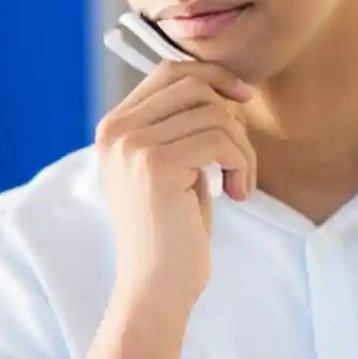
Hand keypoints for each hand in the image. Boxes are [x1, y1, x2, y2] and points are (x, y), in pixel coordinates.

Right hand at [95, 61, 256, 309]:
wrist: (156, 287)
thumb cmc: (174, 228)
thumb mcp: (173, 164)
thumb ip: (182, 122)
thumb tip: (226, 84)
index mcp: (114, 126)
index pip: (170, 71)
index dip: (214, 77)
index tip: (243, 101)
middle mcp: (115, 131)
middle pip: (194, 86)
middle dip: (232, 116)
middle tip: (241, 158)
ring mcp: (132, 146)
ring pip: (214, 113)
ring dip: (242, 148)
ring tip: (240, 182)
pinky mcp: (155, 165)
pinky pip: (221, 141)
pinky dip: (241, 164)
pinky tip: (237, 194)